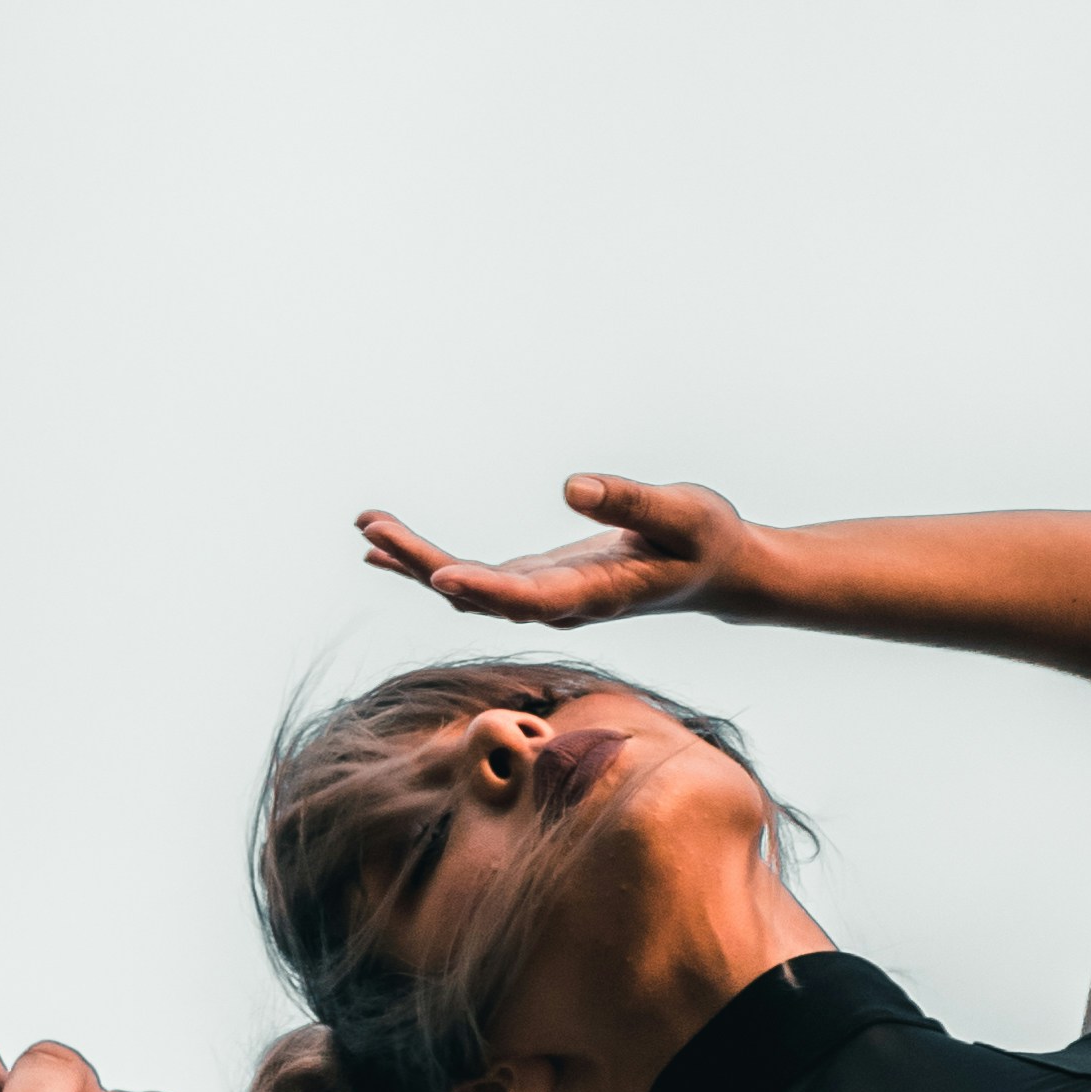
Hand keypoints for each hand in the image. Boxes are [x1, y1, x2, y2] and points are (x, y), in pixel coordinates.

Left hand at [356, 471, 759, 629]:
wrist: (722, 573)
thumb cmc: (708, 538)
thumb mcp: (683, 510)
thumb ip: (629, 500)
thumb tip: (570, 486)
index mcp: (597, 592)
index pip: (532, 597)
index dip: (487, 589)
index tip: (442, 575)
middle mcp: (564, 604)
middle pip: (483, 596)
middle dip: (425, 567)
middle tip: (372, 528)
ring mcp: (548, 597)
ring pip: (471, 592)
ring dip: (418, 565)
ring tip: (368, 531)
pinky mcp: (542, 583)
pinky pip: (478, 581)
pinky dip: (434, 565)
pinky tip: (392, 552)